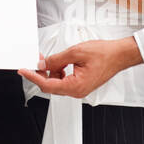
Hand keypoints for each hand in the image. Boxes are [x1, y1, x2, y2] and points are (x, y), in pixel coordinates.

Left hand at [18, 37, 141, 98]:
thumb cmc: (105, 54)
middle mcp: (77, 91)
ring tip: (53, 59)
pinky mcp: (82, 85)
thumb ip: (56, 59)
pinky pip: (65, 81)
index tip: (23, 71)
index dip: (33, 76)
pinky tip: (61, 62)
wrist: (120, 55)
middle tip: (37, 60)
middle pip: (51, 85)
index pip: (47, 84)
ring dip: (51, 71)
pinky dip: (59, 72)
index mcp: (76, 86)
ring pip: (57, 83)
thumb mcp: (76, 52)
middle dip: (42, 73)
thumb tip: (43, 65)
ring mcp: (80, 89)